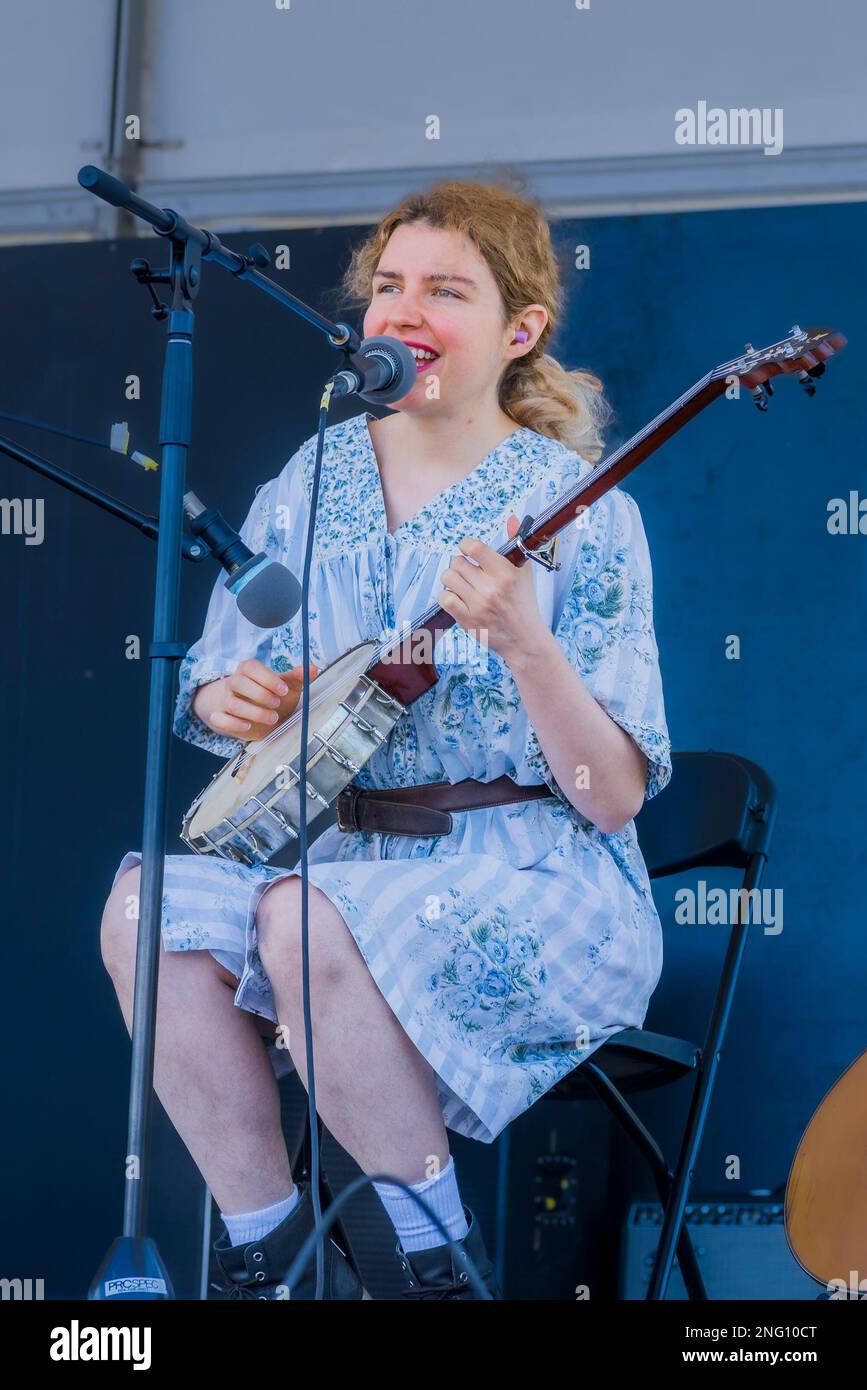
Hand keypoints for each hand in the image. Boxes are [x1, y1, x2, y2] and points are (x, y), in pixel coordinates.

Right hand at [193, 657, 318, 740]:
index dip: (267, 678)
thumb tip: (314, 668)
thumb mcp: (284, 684)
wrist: (249, 710)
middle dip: (260, 694)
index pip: (251, 667)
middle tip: (277, 704)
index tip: (283, 690)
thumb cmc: (268, 694)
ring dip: (253, 712)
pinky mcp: (220, 716)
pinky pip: (220, 719)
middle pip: (239, 682)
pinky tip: (248, 726)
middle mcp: (234, 682)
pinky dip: (233, 723)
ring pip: (232, 703)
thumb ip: (297, 677)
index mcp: (248, 670)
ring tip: (272, 718)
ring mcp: (226, 700)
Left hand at [438, 514, 547, 661]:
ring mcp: (478, 605)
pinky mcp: (468, 620)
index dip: (467, 546)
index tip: (470, 552)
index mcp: (505, 573)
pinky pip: (444, 598)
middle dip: (461, 566)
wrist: (525, 638)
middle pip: (457, 563)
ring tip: (464, 585)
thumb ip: (515, 543)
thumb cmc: (524, 602)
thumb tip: (512, 519)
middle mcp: (491, 589)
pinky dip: (448, 596)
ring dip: (453, 580)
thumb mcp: (524, 572)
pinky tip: (458, 598)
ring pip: (448, 578)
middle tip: (470, 573)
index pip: (474, 547)